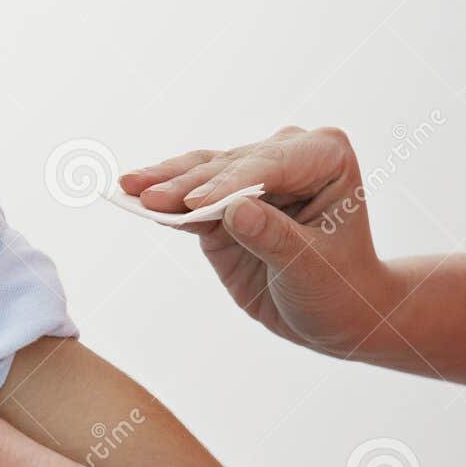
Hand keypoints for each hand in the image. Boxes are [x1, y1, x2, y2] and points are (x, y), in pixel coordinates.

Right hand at [120, 127, 399, 358]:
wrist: (335, 313)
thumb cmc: (338, 288)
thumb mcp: (311, 268)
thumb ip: (273, 237)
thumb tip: (234, 211)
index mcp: (324, 155)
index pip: (269, 165)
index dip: (228, 184)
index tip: (194, 205)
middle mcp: (287, 153)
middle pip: (228, 166)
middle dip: (187, 184)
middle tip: (147, 197)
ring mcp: (252, 174)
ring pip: (201, 174)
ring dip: (164, 184)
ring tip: (128, 189)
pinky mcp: (223, 201)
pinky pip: (188, 199)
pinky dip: (163, 202)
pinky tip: (133, 199)